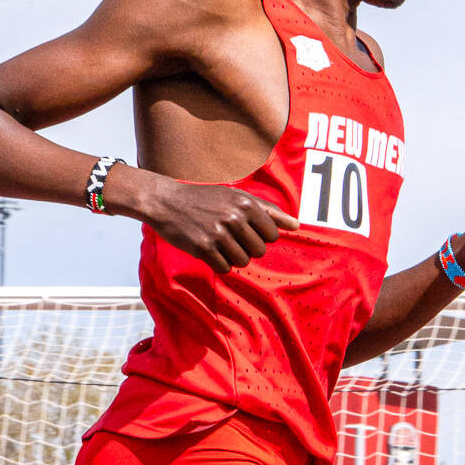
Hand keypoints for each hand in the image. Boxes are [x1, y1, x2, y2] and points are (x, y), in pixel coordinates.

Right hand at [144, 180, 298, 273]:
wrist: (167, 202)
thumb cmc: (206, 200)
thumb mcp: (237, 197)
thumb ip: (268, 211)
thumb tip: (297, 225)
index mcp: (246, 203)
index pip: (273, 235)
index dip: (261, 236)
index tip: (246, 229)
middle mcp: (234, 218)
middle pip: (259, 251)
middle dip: (247, 248)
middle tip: (230, 236)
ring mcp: (218, 234)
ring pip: (243, 261)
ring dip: (233, 257)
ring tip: (219, 243)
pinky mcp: (203, 248)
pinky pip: (224, 268)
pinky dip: (219, 263)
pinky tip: (209, 250)